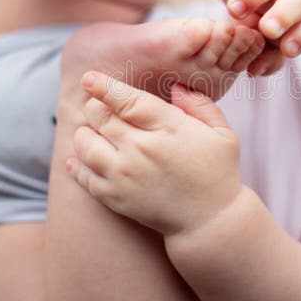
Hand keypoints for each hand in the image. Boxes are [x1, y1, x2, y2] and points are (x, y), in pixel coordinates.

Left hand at [65, 70, 242, 235]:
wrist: (209, 221)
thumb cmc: (218, 172)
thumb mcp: (223, 133)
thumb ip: (200, 105)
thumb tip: (175, 88)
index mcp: (168, 127)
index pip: (125, 100)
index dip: (103, 87)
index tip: (90, 79)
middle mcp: (141, 149)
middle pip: (99, 117)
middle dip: (94, 106)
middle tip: (99, 106)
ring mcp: (124, 175)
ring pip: (85, 143)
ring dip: (85, 133)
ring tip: (95, 132)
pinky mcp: (114, 197)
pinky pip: (83, 175)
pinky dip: (77, 164)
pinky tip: (83, 158)